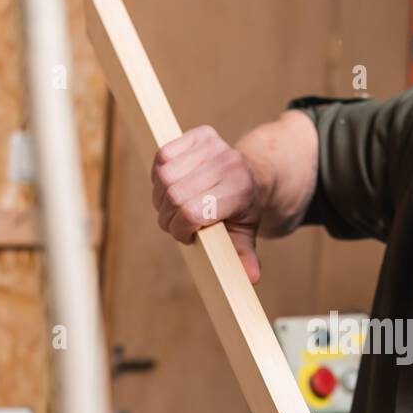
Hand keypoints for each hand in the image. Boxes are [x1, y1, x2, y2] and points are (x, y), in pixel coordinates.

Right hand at [151, 124, 262, 281]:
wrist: (253, 173)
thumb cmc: (243, 209)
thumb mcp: (246, 233)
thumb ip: (244, 254)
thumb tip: (251, 278)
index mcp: (240, 191)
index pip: (193, 212)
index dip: (181, 229)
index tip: (187, 236)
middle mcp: (228, 164)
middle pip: (174, 195)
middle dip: (168, 216)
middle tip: (176, 223)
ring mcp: (214, 147)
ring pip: (164, 175)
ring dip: (161, 196)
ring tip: (172, 205)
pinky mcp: (200, 134)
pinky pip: (163, 155)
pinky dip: (159, 174)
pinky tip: (171, 184)